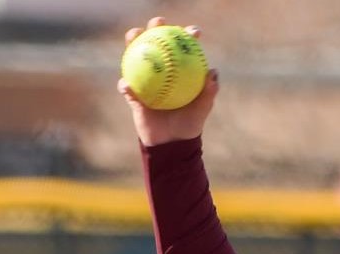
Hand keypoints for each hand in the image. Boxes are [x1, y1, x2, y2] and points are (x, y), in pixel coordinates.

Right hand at [118, 18, 218, 146]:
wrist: (172, 143)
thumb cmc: (189, 124)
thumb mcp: (202, 108)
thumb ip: (209, 91)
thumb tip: (213, 72)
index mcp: (178, 70)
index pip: (183, 47)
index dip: (186, 34)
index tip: (192, 32)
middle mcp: (161, 69)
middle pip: (156, 41)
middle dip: (156, 26)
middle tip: (158, 23)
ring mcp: (145, 79)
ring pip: (135, 55)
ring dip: (132, 42)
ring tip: (134, 36)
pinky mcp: (133, 94)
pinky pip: (127, 87)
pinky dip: (126, 85)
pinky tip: (127, 84)